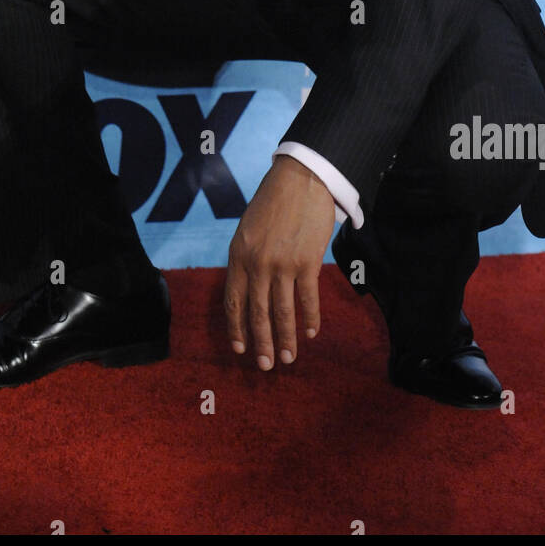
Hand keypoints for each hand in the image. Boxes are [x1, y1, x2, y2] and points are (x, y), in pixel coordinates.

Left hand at [225, 153, 335, 369]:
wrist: (300, 179)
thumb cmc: (273, 201)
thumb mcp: (248, 229)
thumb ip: (246, 258)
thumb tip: (248, 288)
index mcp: (238, 255)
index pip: (233, 301)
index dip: (236, 328)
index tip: (240, 349)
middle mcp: (257, 264)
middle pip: (257, 313)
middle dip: (261, 343)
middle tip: (264, 366)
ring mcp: (283, 264)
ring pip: (282, 312)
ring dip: (285, 339)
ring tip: (289, 358)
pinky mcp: (307, 262)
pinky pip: (308, 298)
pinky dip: (310, 318)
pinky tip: (311, 332)